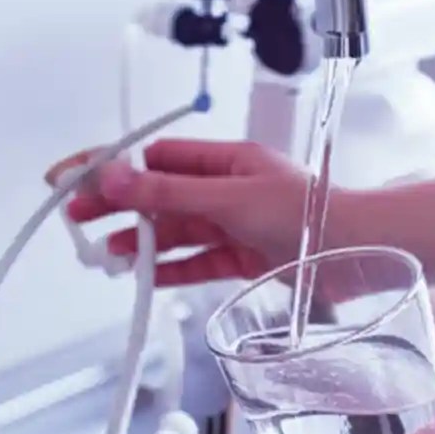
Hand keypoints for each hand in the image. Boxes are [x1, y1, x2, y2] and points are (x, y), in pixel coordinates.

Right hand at [59, 139, 312, 286]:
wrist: (360, 253)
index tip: (75, 177)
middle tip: (75, 218)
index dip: (113, 168)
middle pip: (159, 196)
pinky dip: (169, 268)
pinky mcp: (243, 258)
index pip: (155, 159)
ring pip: (175, 232)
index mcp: (226, 160)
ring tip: (103, 254)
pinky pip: (197, 261)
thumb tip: (115, 177)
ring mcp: (234, 225)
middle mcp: (227, 189)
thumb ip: (169, 193)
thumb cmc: (309, 215)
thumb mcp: (229, 198)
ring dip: (140, 241)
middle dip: (117, 205)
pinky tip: (142, 274)